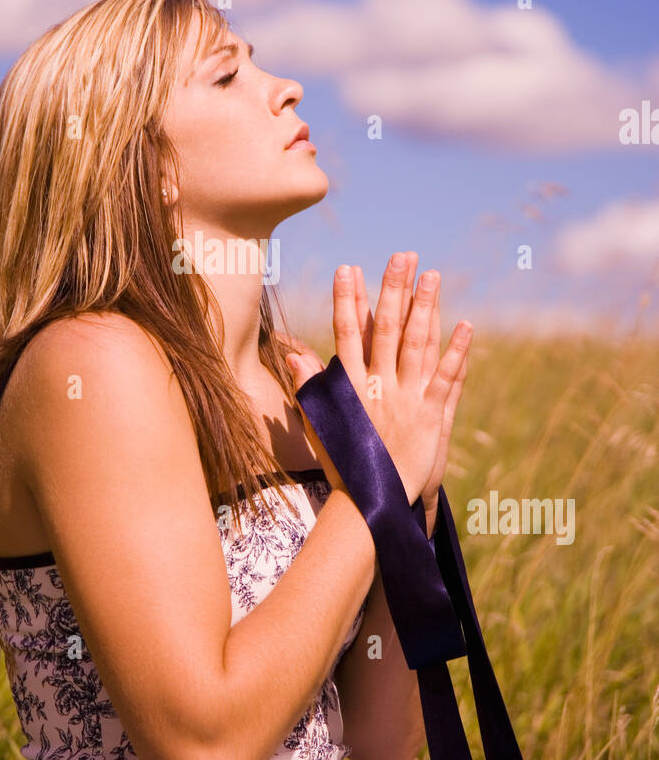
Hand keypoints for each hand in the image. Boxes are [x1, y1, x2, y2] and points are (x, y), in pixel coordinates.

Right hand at [284, 254, 472, 506]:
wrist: (370, 503)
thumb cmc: (343, 464)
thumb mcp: (319, 423)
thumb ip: (309, 386)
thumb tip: (294, 353)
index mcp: (351, 386)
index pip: (347, 333)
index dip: (348, 299)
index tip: (347, 269)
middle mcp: (379, 386)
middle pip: (387, 328)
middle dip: (394, 289)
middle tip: (402, 255)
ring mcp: (406, 399)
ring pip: (417, 345)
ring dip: (426, 307)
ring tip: (431, 275)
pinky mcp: (431, 417)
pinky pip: (446, 379)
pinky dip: (456, 352)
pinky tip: (466, 326)